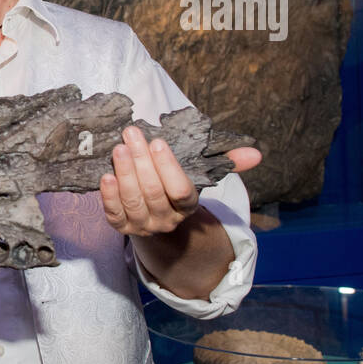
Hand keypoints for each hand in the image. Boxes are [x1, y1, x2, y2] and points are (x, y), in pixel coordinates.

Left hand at [100, 126, 261, 236]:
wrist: (155, 217)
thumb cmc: (175, 187)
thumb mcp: (200, 175)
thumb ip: (228, 162)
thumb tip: (256, 153)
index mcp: (187, 206)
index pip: (180, 189)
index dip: (168, 167)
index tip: (158, 142)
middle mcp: (166, 219)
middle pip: (153, 192)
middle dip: (141, 161)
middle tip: (131, 136)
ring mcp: (143, 226)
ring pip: (133, 201)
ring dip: (124, 174)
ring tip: (118, 149)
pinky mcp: (122, 227)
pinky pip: (114, 214)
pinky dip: (109, 196)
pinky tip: (106, 176)